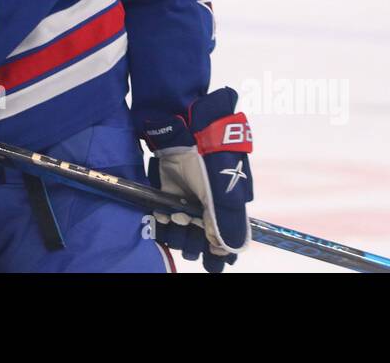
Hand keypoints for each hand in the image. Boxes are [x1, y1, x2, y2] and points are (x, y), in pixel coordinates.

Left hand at [143, 87, 253, 272]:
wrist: (184, 127)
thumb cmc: (209, 157)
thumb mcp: (222, 191)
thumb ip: (225, 221)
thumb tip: (228, 250)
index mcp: (227, 207)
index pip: (225, 241)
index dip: (219, 254)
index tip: (213, 262)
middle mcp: (207, 207)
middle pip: (200, 240)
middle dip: (194, 242)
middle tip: (187, 229)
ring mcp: (187, 200)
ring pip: (180, 231)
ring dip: (176, 233)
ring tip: (174, 219)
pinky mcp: (168, 192)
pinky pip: (164, 217)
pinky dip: (162, 221)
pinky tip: (161, 217)